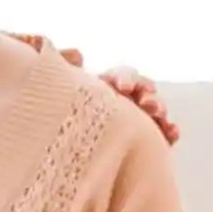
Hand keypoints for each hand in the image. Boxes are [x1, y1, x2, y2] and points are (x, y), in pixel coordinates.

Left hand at [6, 32, 179, 144]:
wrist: (42, 157)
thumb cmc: (42, 116)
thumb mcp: (46, 90)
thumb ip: (58, 67)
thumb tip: (78, 54)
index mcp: (99, 89)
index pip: (120, 76)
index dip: (123, 77)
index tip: (119, 86)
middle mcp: (117, 103)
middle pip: (141, 89)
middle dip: (145, 91)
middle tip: (143, 102)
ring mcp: (130, 122)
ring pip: (153, 109)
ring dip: (158, 108)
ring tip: (156, 114)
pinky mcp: (139, 143)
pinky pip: (159, 136)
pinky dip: (168, 132)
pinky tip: (171, 134)